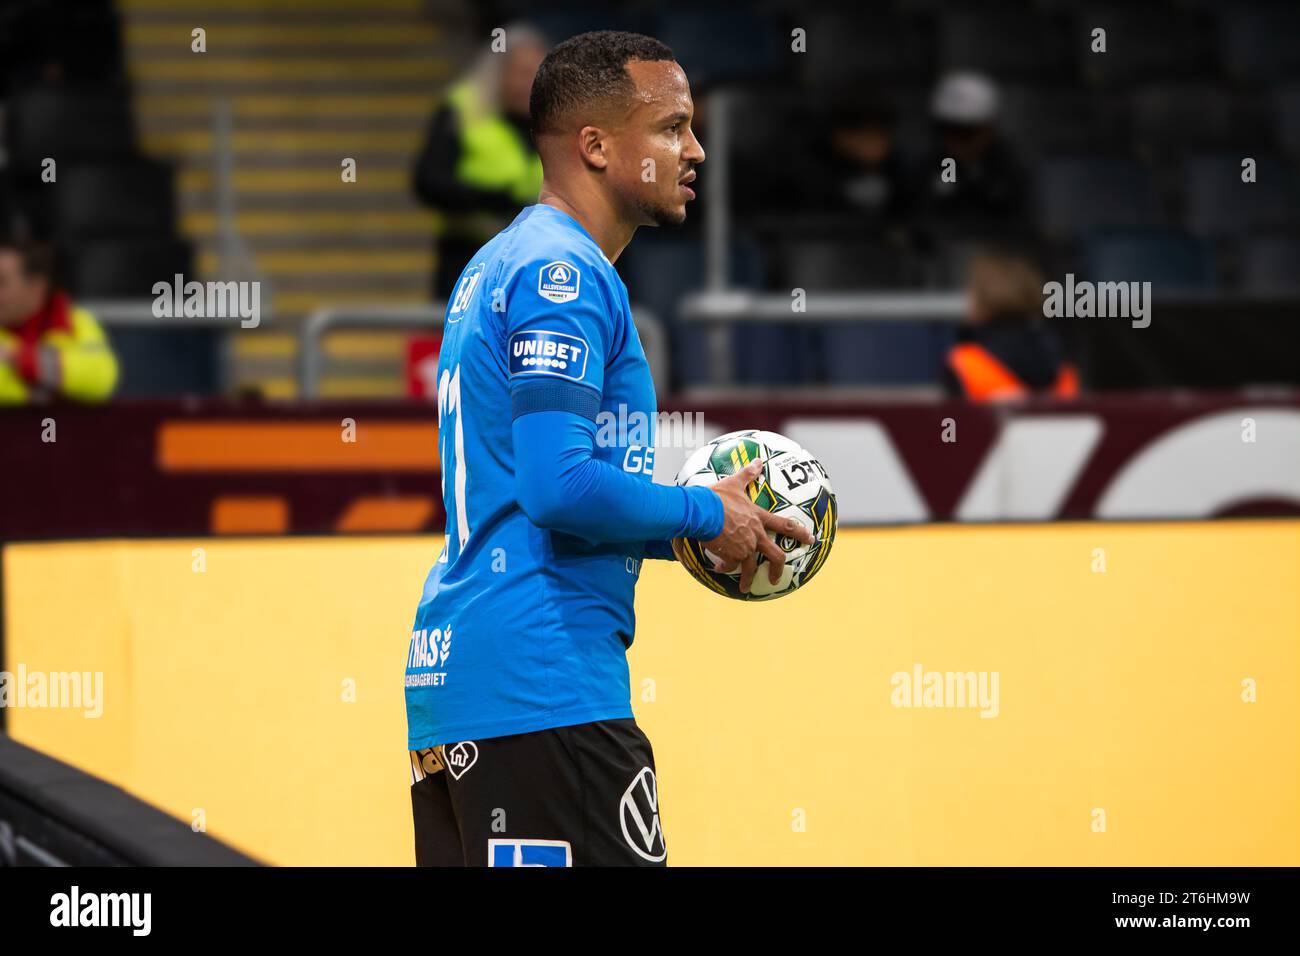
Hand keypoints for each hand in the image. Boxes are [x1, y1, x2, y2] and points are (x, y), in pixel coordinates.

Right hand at [701, 457, 813, 592]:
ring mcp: (745, 547)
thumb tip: (758, 460)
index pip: (785, 526)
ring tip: (745, 588)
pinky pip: (730, 566)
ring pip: (751, 567)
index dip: (799, 533)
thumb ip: (747, 474)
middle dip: (778, 568)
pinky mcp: (731, 556)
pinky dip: (726, 568)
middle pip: (775, 555)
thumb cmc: (717, 496)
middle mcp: (755, 535)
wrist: (703, 511)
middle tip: (777, 578)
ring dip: (748, 579)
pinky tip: (719, 568)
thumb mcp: (733, 483)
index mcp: (758, 518)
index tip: (811, 540)